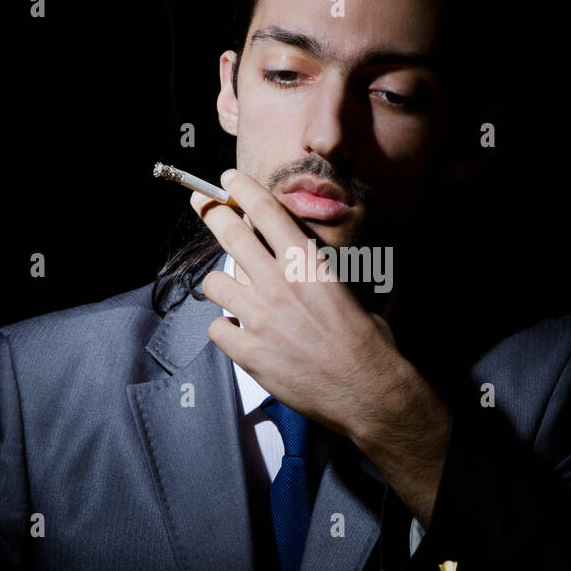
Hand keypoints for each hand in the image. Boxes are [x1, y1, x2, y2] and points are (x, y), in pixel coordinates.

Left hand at [192, 169, 406, 442]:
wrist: (367, 388)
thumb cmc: (365, 341)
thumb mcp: (344, 291)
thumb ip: (309, 273)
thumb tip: (290, 262)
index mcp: (306, 263)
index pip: (264, 211)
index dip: (240, 189)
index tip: (228, 181)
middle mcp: (278, 283)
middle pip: (229, 234)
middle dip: (211, 213)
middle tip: (203, 206)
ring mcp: (259, 318)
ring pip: (214, 283)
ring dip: (222, 285)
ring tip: (231, 292)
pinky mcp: (248, 352)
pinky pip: (217, 328)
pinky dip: (226, 329)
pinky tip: (240, 334)